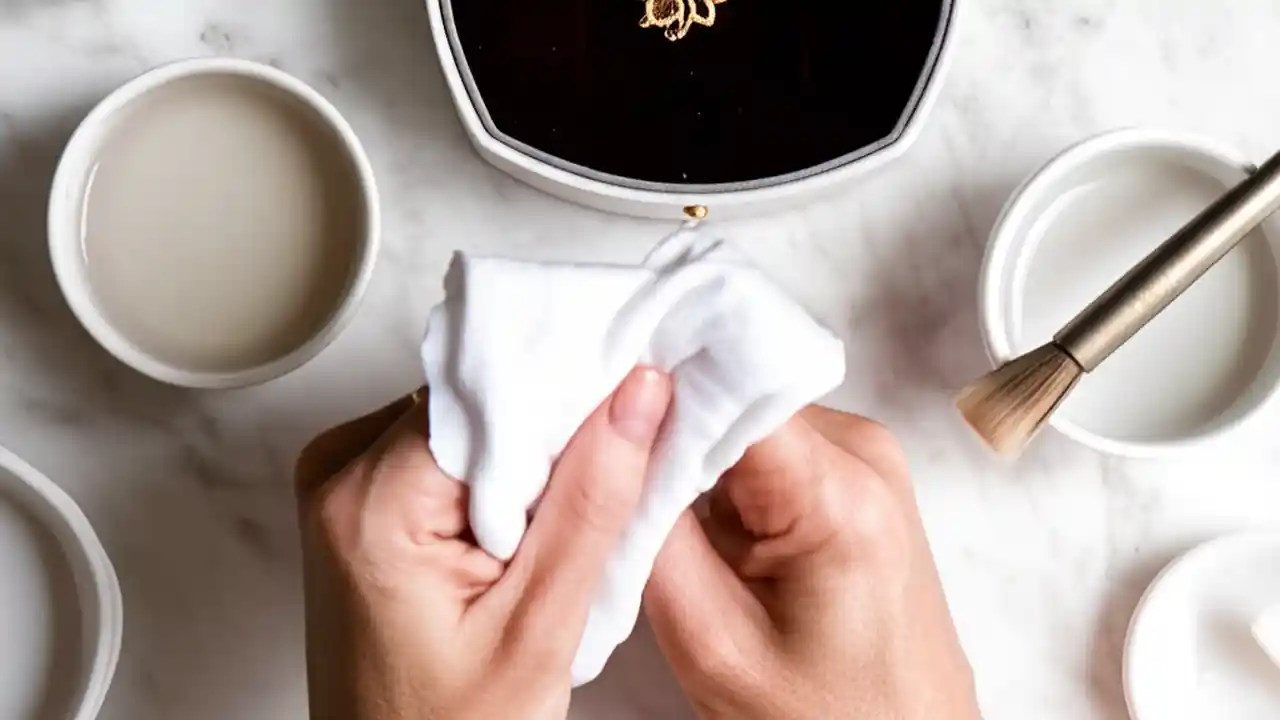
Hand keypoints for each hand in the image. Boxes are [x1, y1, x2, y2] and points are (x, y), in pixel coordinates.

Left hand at [294, 368, 671, 719]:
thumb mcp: (540, 627)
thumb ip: (590, 502)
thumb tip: (636, 394)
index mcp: (371, 501)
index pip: (491, 394)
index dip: (569, 396)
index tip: (632, 405)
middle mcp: (339, 476)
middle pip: (475, 403)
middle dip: (549, 434)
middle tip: (602, 486)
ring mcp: (341, 485)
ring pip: (468, 424)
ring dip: (525, 460)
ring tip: (555, 529)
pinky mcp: (359, 502)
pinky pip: (444, 452)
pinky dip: (495, 478)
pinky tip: (522, 531)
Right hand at [643, 407, 979, 719]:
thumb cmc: (827, 716)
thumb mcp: (710, 640)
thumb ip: (653, 531)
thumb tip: (617, 435)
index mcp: (838, 493)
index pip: (727, 381)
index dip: (655, 392)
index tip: (601, 419)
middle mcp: (865, 453)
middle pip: (732, 395)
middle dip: (673, 439)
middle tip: (640, 504)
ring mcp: (867, 457)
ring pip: (744, 418)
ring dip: (702, 464)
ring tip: (693, 539)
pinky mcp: (858, 473)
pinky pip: (769, 443)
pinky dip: (730, 479)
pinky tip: (725, 540)